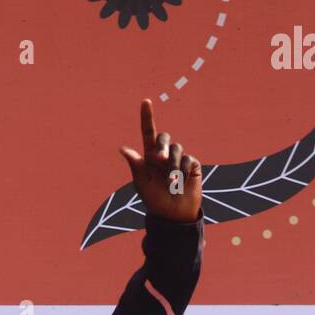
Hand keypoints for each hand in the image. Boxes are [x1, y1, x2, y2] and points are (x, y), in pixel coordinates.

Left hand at [119, 99, 202, 222]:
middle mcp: (164, 155)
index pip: (148, 133)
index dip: (147, 117)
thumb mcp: (142, 183)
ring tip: (170, 181)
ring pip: (176, 148)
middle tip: (158, 159)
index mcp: (149, 156)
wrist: (173, 214)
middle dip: (161, 146)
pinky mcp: (192, 165)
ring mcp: (179, 158)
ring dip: (171, 165)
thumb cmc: (154, 199)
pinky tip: (181, 182)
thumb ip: (136, 164)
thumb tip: (122, 148)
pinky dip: (182, 170)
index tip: (146, 101)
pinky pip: (188, 159)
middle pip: (163, 137)